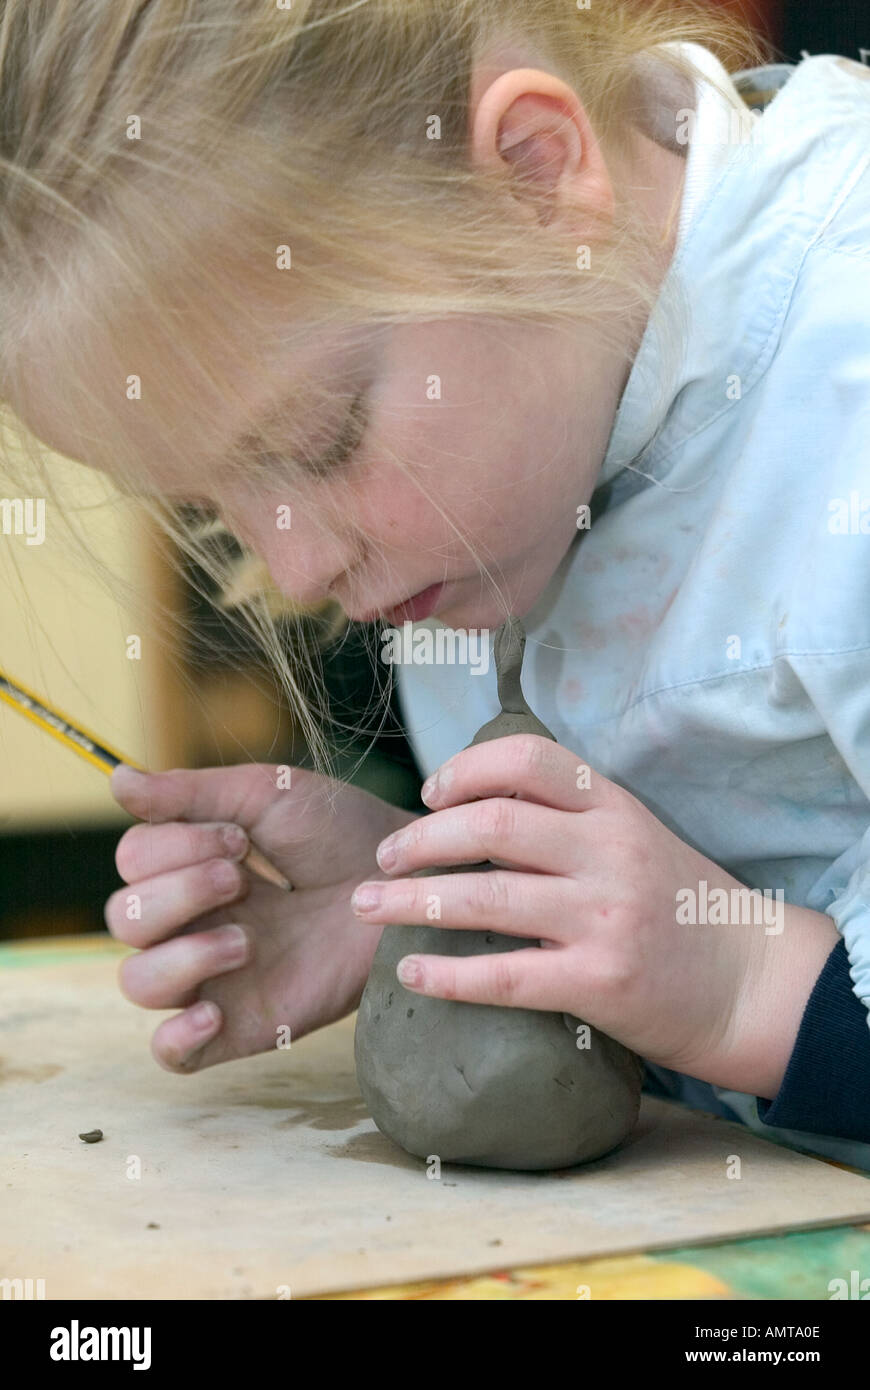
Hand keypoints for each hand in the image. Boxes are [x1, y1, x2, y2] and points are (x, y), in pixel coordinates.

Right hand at [107, 762, 420, 1072]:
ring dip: (180, 954)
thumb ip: (191, 792)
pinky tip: (209, 1012)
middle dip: (176, 892)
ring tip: (245, 940)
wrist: (410, 883)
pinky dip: (174, 1040)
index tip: (238, 839)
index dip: (173, 846)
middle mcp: (196, 923)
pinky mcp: (247, 1026)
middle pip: (125, 920)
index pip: (133, 862)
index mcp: (194, 867)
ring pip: (138, 984)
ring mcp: (217, 977)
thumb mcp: (267, 797)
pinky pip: (175, 1055)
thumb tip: (115, 780)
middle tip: (239, 877)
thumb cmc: (344, 834)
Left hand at [349, 735, 838, 1096]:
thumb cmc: (678, 907)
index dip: (464, 770)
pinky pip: (504, 975)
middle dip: (420, 839)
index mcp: (613, 808)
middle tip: (383, 858)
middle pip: (491, 822)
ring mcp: (604, 917)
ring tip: (369, 904)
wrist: (749, 982)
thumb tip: (472, 809)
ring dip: (412, 900)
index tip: (427, 796)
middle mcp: (608, 851)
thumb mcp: (634, 838)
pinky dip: (447, 973)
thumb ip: (568, 820)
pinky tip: (411, 972)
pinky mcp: (599, 982)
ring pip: (485, 896)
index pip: (528, 758)